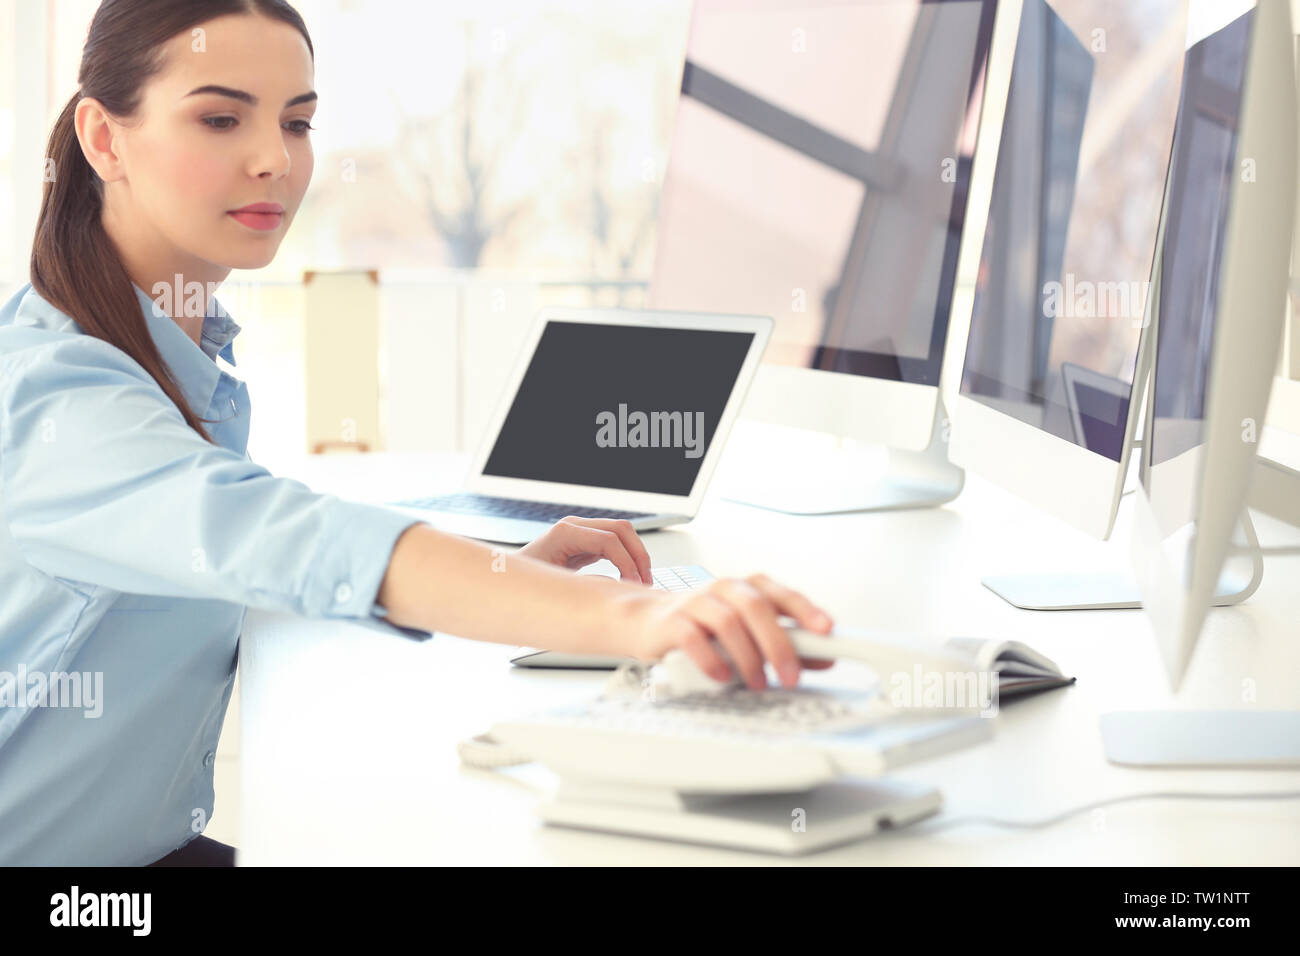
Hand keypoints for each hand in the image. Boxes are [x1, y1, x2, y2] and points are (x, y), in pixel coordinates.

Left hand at [517, 516, 651, 584]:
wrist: (509, 580)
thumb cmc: (524, 584)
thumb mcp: (554, 587)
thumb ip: (585, 584)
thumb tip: (616, 586)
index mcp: (564, 533)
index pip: (608, 539)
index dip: (626, 561)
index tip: (634, 583)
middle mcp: (574, 526)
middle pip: (620, 529)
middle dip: (638, 555)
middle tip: (645, 581)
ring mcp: (580, 530)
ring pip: (622, 533)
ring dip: (636, 555)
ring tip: (642, 580)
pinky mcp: (585, 540)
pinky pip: (614, 543)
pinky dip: (626, 557)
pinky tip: (629, 576)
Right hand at [614, 573, 834, 688]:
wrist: (648, 620)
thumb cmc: (703, 625)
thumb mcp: (747, 632)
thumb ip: (785, 642)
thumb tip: (823, 658)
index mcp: (746, 588)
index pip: (781, 594)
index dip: (806, 610)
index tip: (826, 631)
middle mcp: (723, 589)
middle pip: (756, 608)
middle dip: (778, 644)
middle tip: (790, 675)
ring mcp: (696, 602)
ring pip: (728, 622)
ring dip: (747, 657)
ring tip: (757, 683)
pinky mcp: (672, 622)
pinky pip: (693, 637)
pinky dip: (710, 659)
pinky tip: (722, 677)